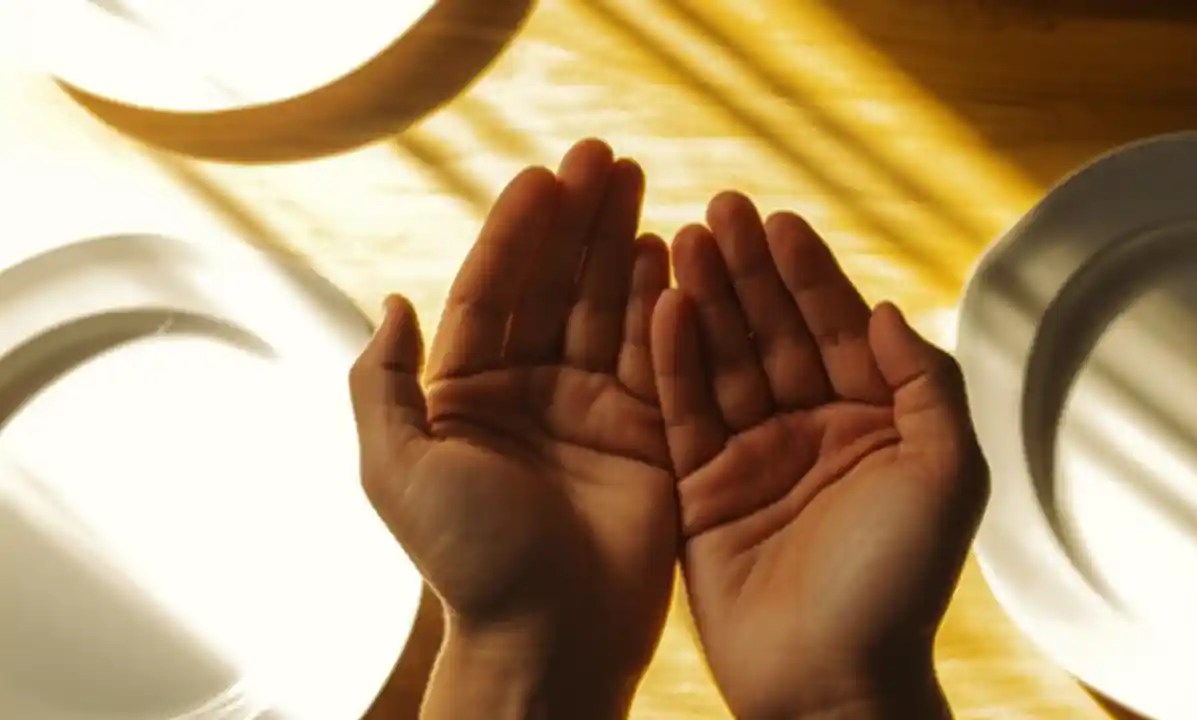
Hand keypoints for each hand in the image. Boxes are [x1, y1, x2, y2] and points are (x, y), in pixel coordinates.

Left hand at [348, 140, 675, 718]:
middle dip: (576, 220)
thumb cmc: (468, 561)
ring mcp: (591, 410)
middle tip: (603, 156)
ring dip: (621, 244)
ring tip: (639, 182)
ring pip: (607, 308)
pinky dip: (664, 303)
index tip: (542, 177)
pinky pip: (657, 355)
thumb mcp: (395, 468)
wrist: (549, 638)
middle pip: (554, 286)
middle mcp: (529, 393)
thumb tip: (393, 302)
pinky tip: (671, 251)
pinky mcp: (647, 434)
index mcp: (466, 395)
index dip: (515, 232)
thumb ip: (383, 383)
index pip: (492, 292)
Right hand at [651, 193, 988, 719]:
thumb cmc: (898, 587)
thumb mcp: (947, 477)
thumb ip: (929, 386)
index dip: (809, 273)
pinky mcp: (701, 486)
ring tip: (678, 241)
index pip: (835, 328)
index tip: (779, 219)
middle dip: (748, 272)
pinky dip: (671, 363)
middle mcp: (811, 428)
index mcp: (873, 421)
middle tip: (718, 211)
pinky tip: (663, 310)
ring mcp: (753, 456)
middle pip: (773, 332)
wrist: (830, 683)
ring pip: (723, 362)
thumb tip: (887, 309)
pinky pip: (682, 413)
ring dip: (704, 301)